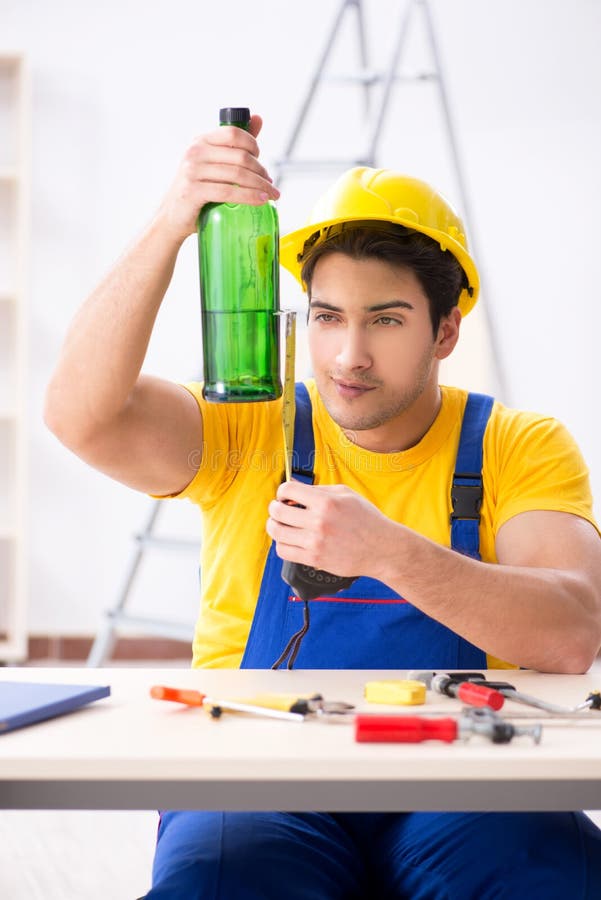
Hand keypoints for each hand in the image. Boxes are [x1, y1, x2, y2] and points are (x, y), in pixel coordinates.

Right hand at [154, 113, 279, 244]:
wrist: (172, 217)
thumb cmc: (196, 190)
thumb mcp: (212, 164)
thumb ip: (234, 144)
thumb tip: (258, 118)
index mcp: (201, 141)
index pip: (234, 133)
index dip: (253, 145)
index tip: (261, 160)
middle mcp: (195, 152)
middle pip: (240, 156)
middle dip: (261, 171)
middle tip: (270, 183)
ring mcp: (192, 171)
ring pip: (237, 175)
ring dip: (260, 185)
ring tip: (271, 194)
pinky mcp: (193, 191)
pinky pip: (229, 192)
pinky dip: (249, 197)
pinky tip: (261, 200)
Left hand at [266, 481, 399, 578]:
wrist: (382, 548)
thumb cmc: (366, 518)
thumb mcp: (346, 494)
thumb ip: (318, 489)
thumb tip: (292, 486)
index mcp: (326, 502)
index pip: (287, 490)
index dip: (282, 491)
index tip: (286, 496)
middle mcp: (319, 521)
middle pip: (277, 512)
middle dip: (274, 508)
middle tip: (280, 509)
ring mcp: (315, 542)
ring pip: (277, 532)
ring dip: (275, 526)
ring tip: (282, 524)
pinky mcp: (314, 559)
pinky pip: (284, 551)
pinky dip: (282, 544)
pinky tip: (291, 540)